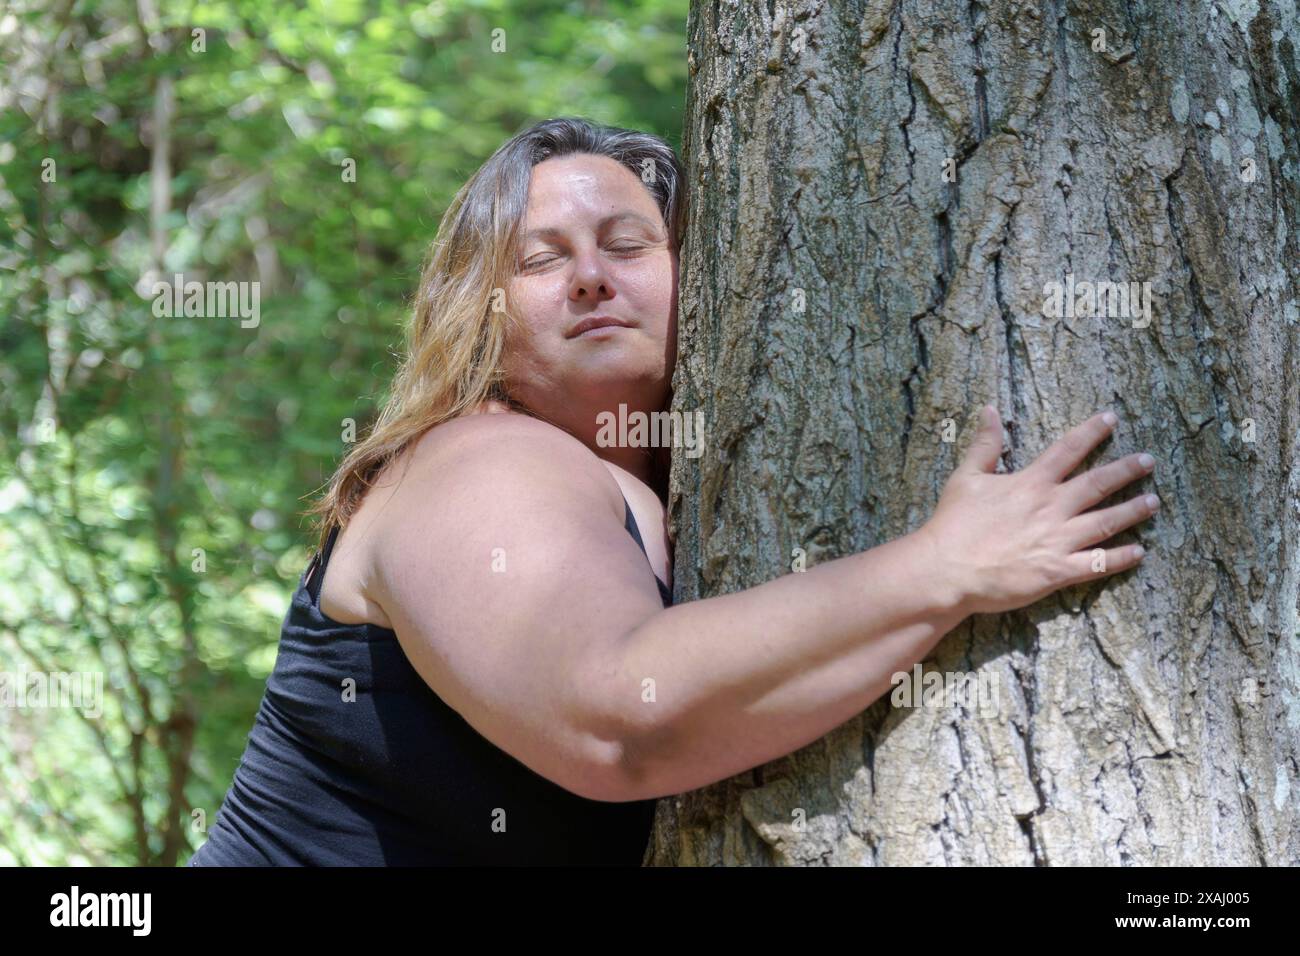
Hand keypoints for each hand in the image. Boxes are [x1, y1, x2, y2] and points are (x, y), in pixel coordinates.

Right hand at [917, 406, 1157, 615]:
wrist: (948, 569)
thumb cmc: (953, 524)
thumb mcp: (966, 477)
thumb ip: (984, 444)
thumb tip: (990, 409)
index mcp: (1030, 483)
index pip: (1068, 450)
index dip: (1092, 432)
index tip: (1112, 418)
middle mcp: (1051, 507)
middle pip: (1098, 483)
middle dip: (1126, 469)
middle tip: (1148, 461)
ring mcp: (1058, 540)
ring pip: (1106, 521)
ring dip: (1132, 510)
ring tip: (1153, 501)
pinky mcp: (1058, 570)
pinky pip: (1098, 563)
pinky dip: (1121, 558)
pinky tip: (1139, 552)